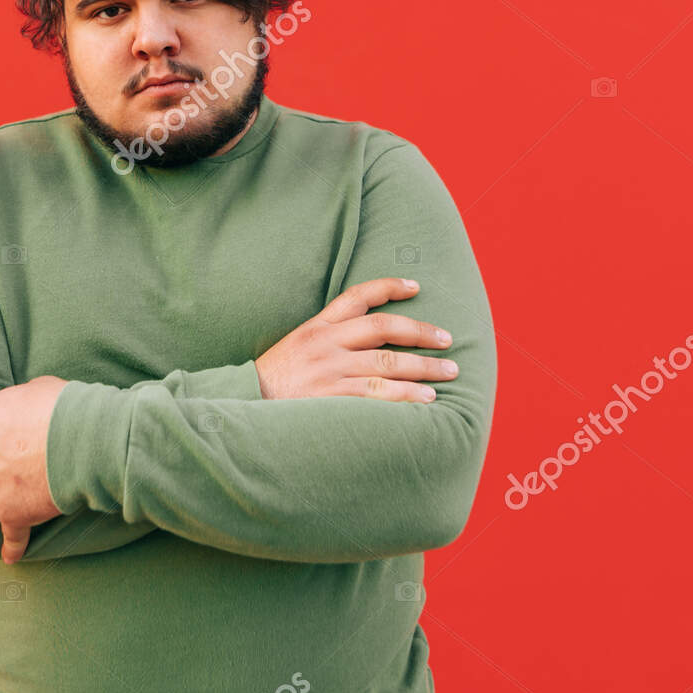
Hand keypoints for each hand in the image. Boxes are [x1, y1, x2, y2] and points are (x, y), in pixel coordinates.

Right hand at [255, 278, 456, 400]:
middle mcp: (326, 343)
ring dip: (423, 368)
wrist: (244, 405)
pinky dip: (405, 395)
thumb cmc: (274, 380)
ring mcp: (330, 371)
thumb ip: (327, 336)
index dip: (389, 287)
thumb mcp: (295, 346)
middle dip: (420, 332)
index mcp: (317, 326)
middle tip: (448, 340)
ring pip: (387, 363)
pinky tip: (425, 399)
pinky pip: (377, 394)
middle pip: (383, 328)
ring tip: (447, 374)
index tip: (415, 286)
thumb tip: (367, 336)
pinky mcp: (332, 398)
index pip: (357, 296)